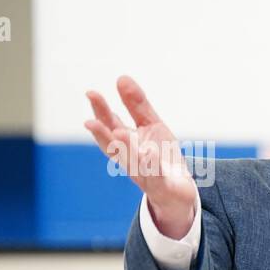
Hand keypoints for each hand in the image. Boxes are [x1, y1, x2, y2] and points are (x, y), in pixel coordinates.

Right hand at [84, 75, 196, 238]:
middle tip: (90, 120)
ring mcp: (145, 175)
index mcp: (125, 145)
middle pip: (114, 146)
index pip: (109, 126)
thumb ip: (137, 105)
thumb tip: (121, 78)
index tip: (92, 93)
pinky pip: (157, 176)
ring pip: (133, 163)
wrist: (178, 192)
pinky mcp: (163, 187)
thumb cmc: (160, 156)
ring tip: (120, 133)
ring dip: (125, 149)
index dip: (100, 111)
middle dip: (102, 133)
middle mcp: (130, 160)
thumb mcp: (151, 126)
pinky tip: (151, 153)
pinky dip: (153, 165)